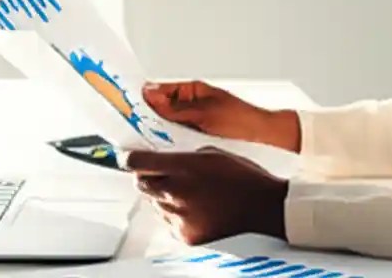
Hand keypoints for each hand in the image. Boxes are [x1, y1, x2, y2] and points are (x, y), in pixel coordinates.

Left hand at [127, 148, 288, 244]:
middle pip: (141, 184)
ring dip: (164, 197)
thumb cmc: (244, 178)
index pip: (138, 162)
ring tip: (192, 194)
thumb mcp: (213, 154)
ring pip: (155, 204)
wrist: (264, 209)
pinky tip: (199, 210)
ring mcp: (179, 217)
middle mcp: (176, 193)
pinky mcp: (186, 236)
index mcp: (183, 167)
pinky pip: (170, 222)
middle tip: (163, 174)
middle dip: (147, 177)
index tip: (127, 157)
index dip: (129, 158)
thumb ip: (184, 157)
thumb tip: (167, 161)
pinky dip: (177, 216)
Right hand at [143, 81, 299, 151]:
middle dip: (145, 119)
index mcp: (191, 91)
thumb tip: (149, 94)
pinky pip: (174, 140)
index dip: (140, 98)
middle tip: (130, 128)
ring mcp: (191, 123)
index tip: (122, 105)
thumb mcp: (205, 113)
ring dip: (157, 134)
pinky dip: (168, 145)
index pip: (157, 91)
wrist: (265, 139)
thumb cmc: (242, 120)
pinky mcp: (194, 138)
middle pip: (157, 111)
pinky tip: (162, 152)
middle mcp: (189, 105)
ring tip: (144, 141)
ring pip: (164, 128)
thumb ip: (176, 107)